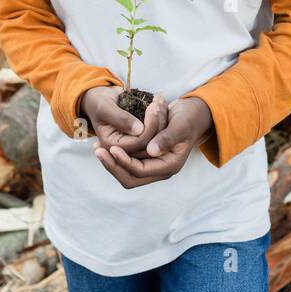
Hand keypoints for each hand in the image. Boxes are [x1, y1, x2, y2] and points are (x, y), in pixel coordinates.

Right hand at [80, 86, 168, 157]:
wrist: (100, 99)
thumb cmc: (98, 102)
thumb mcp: (105, 108)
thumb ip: (120, 118)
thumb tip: (139, 129)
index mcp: (113, 146)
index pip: (139, 142)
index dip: (149, 126)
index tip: (153, 106)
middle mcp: (125, 149)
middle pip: (150, 142)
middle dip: (158, 121)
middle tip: (158, 101)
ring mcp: (135, 142)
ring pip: (156, 137)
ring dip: (161, 117)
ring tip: (160, 98)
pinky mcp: (141, 135)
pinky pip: (156, 130)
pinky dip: (160, 116)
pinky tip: (160, 102)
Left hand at [93, 96, 213, 188]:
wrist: (194, 113)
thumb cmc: (189, 116)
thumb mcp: (180, 124)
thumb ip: (167, 138)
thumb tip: (150, 151)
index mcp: (170, 165)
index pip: (141, 171)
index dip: (124, 161)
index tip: (111, 148)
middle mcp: (161, 168)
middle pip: (130, 178)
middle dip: (113, 166)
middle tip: (98, 151)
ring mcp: (153, 163)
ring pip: (126, 171)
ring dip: (111, 161)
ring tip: (96, 147)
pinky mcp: (147, 156)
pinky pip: (128, 161)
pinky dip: (115, 154)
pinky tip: (103, 144)